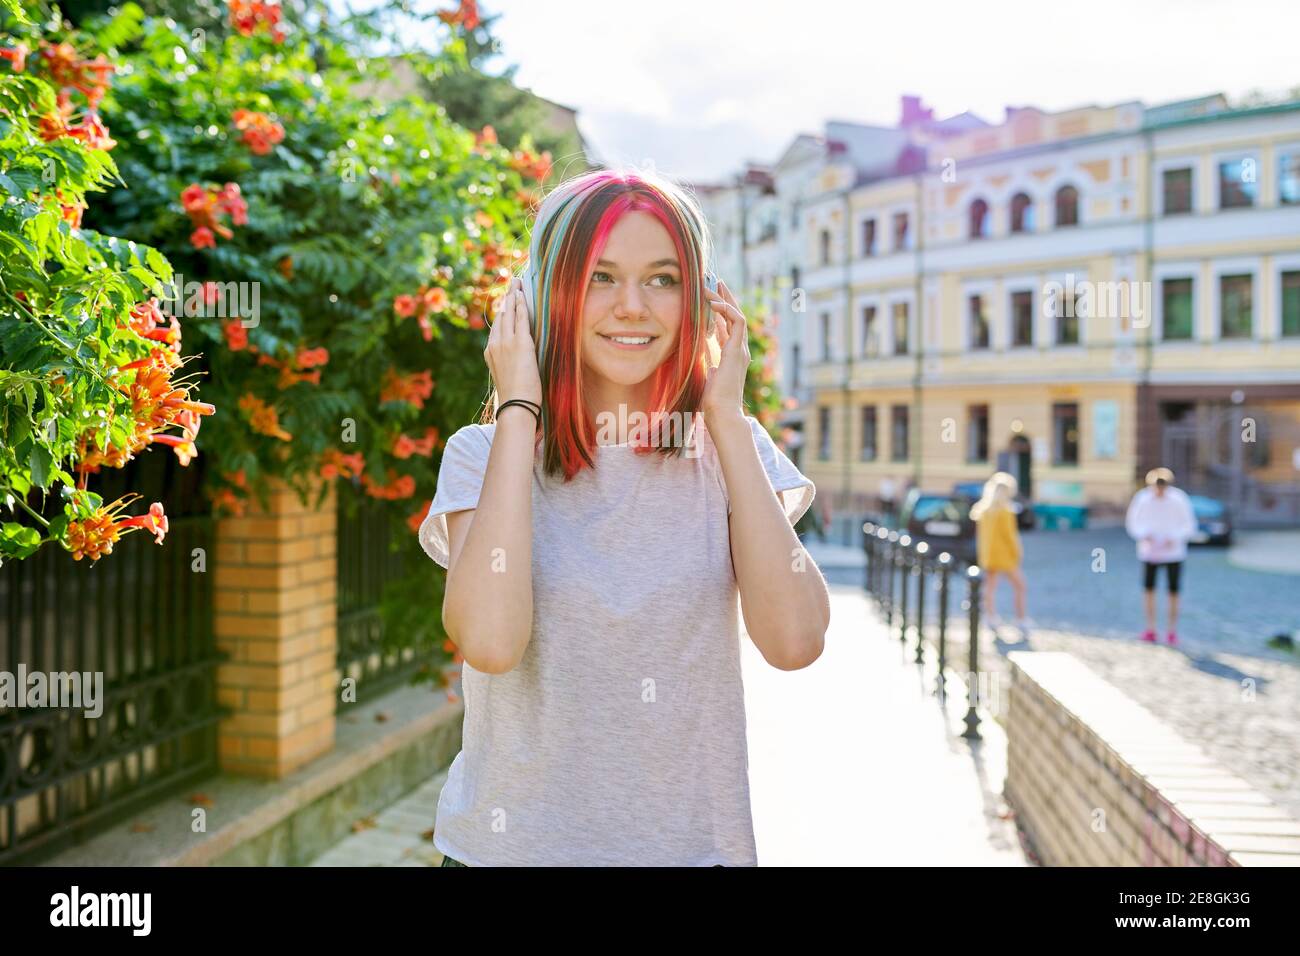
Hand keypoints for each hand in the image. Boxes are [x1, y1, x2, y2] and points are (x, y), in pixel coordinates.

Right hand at [484, 276, 542, 409]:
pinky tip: (523, 295)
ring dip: (514, 296)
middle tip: (512, 285)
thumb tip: (516, 362)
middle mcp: (495, 345)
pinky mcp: (520, 344)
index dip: (502, 312)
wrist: (516, 406)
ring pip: (509, 314)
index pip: (497, 327)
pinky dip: (522, 305)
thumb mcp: (507, 378)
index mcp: (490, 353)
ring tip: (517, 284)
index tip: (506, 302)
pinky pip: (521, 318)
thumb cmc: (516, 398)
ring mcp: (506, 343)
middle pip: (501, 316)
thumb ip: (509, 364)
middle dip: (507, 298)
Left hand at [700, 277, 748, 423]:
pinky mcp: (739, 351)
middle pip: (735, 317)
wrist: (721, 413)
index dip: (721, 311)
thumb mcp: (706, 375)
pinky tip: (714, 302)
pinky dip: (728, 310)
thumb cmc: (712, 402)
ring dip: (725, 299)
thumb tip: (703, 356)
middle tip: (716, 282)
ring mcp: (741, 350)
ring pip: (737, 316)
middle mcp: (740, 351)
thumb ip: (707, 363)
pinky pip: (738, 322)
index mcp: (732, 356)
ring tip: (712, 286)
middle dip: (726, 298)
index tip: (711, 297)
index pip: (728, 327)